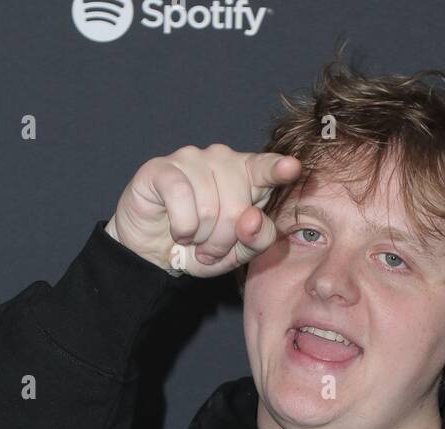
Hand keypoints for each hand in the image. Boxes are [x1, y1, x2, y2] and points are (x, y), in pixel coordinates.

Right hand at [105, 144, 302, 277]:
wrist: (153, 252)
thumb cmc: (199, 246)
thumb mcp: (235, 253)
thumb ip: (256, 239)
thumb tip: (252, 218)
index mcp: (246, 176)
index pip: (265, 168)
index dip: (277, 169)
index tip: (291, 168)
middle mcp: (221, 160)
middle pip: (238, 207)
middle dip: (223, 240)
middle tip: (208, 248)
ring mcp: (191, 159)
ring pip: (210, 207)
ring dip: (200, 237)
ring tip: (191, 239)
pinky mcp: (162, 167)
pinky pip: (182, 200)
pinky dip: (181, 227)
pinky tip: (176, 229)